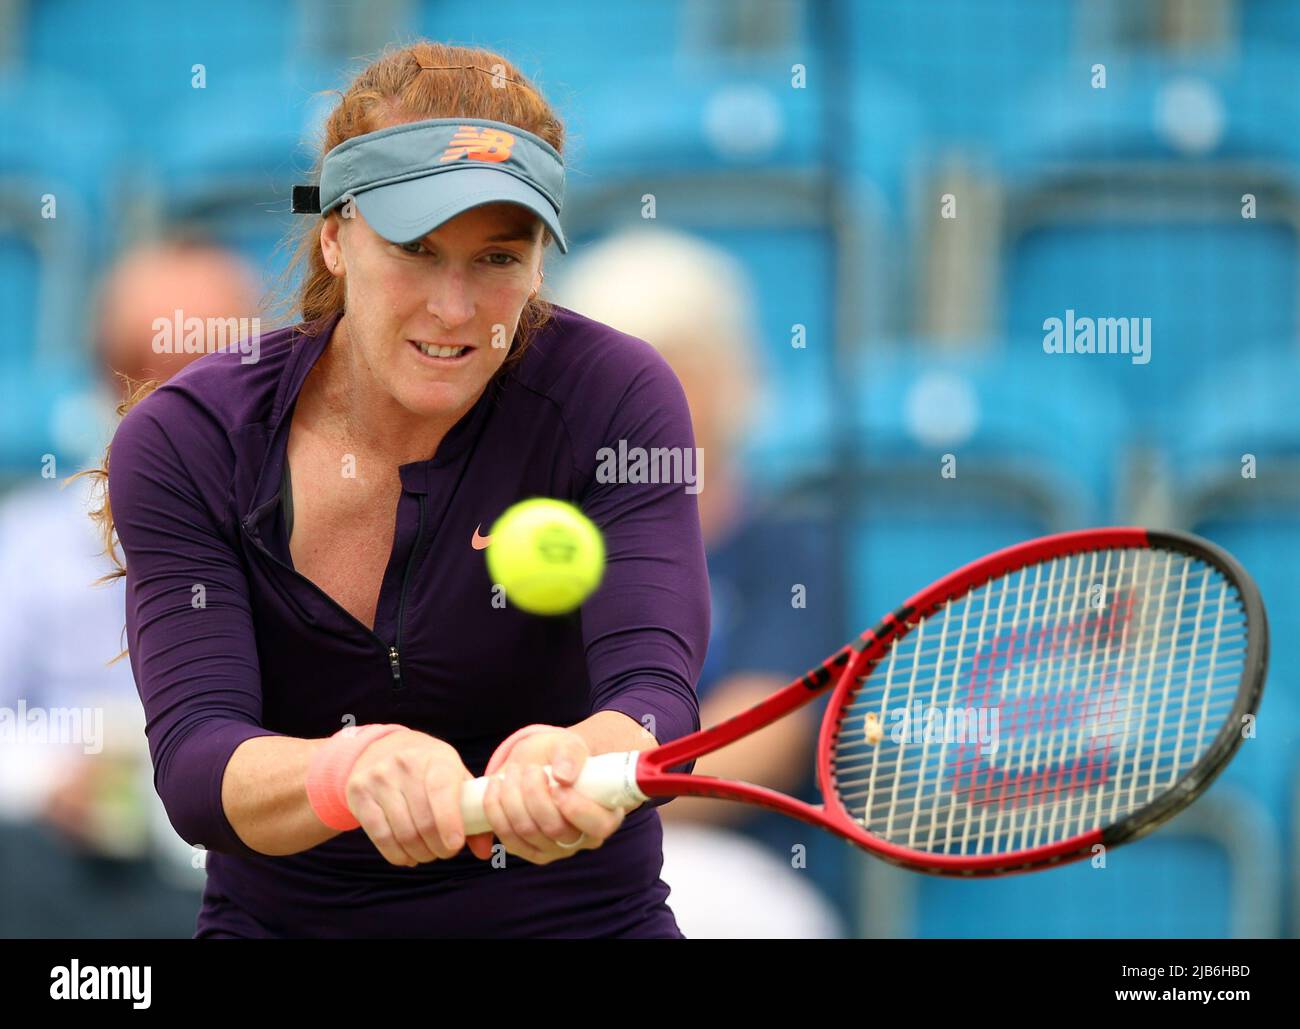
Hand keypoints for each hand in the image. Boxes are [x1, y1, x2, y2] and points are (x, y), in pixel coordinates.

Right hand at [345, 729, 480, 867]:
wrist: (382, 748)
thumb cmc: (428, 769)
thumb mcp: (453, 776)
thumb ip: (471, 811)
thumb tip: (484, 852)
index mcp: (437, 758)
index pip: (442, 792)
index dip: (450, 823)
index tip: (455, 845)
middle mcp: (406, 764)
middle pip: (423, 820)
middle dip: (437, 847)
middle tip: (444, 853)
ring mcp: (379, 778)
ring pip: (402, 831)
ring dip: (418, 853)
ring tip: (427, 854)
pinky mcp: (359, 793)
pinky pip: (379, 835)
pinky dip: (396, 854)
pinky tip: (406, 856)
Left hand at [473, 728, 632, 864]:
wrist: (538, 764)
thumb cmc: (561, 756)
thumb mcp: (569, 745)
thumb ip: (570, 754)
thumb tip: (564, 776)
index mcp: (605, 815)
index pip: (599, 826)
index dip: (578, 810)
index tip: (559, 787)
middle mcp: (581, 839)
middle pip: (556, 830)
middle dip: (536, 795)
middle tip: (530, 769)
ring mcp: (553, 849)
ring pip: (528, 832)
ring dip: (513, 798)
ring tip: (513, 772)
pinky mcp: (526, 850)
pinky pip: (508, 839)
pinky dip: (496, 810)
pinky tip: (495, 786)